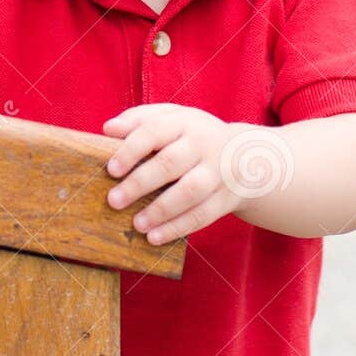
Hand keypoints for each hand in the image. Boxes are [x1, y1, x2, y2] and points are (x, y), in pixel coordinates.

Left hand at [102, 104, 248, 245]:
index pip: (155, 131)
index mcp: (185, 122)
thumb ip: (139, 120)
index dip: (131, 150)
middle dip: (140, 183)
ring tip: (137, 224)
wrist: (247, 156)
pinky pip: (203, 215)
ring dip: (160, 210)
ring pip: (189, 192)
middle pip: (170, 163)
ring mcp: (218, 173)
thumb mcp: (172, 118)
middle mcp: (204, 145)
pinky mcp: (226, 198)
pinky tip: (155, 237)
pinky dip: (177, 228)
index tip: (111, 169)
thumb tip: (108, 128)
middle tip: (114, 200)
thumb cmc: (193, 136)